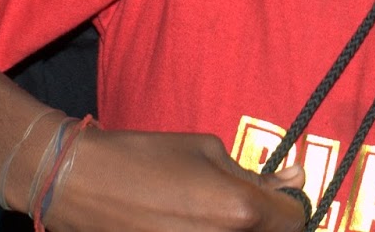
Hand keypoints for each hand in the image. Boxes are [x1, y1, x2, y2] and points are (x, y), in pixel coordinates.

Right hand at [36, 128, 308, 231]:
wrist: (78, 184)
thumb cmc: (146, 158)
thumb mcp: (207, 151)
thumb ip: (254, 174)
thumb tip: (296, 178)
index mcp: (239, 210)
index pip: (294, 219)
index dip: (290, 203)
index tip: (277, 193)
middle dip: (266, 221)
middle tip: (242, 203)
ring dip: (239, 230)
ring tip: (211, 212)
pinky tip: (190, 221)